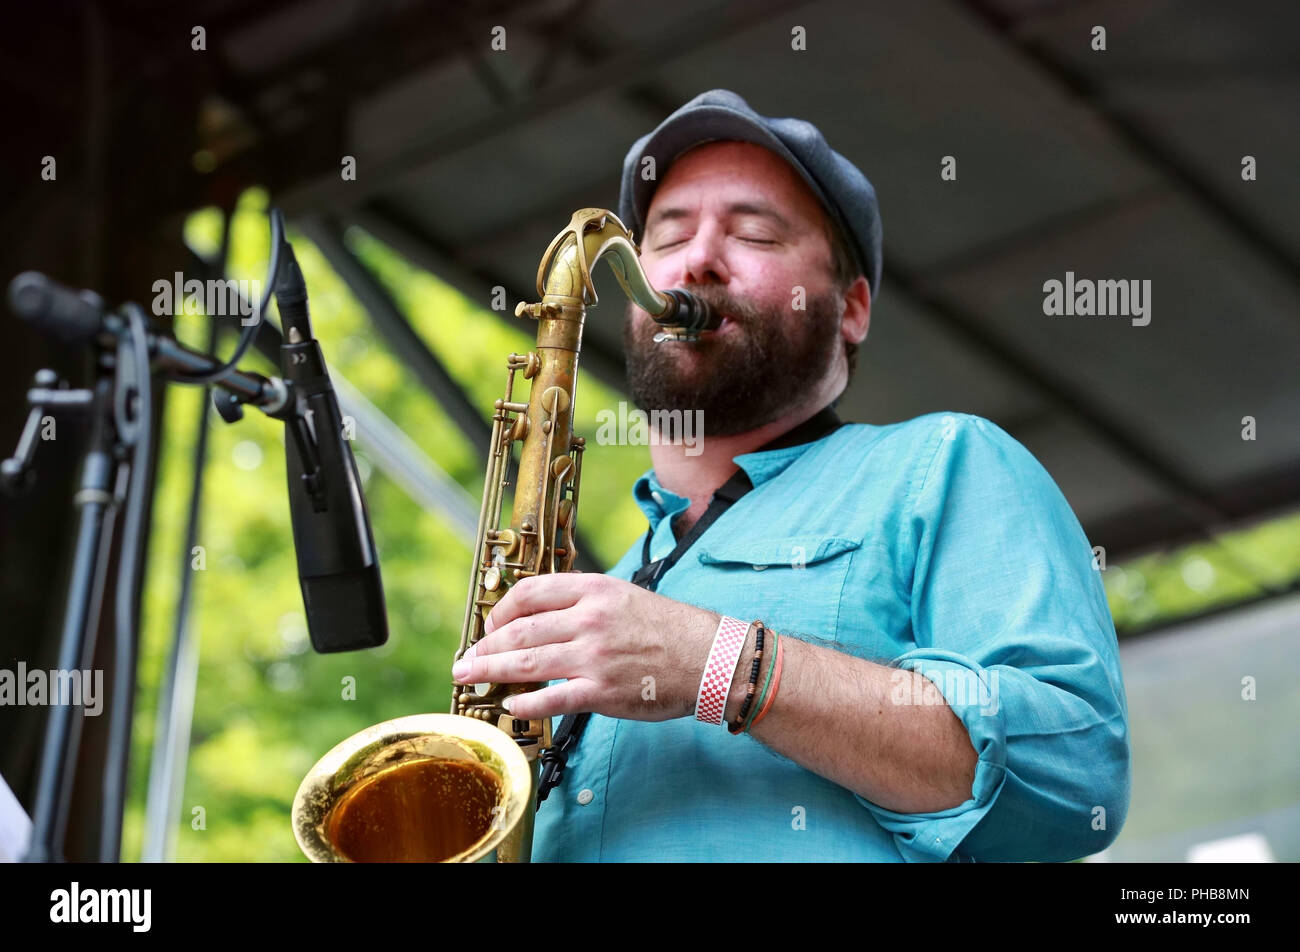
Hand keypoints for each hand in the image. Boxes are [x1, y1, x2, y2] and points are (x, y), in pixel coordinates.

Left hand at [450, 574, 719, 721]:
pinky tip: (511, 706)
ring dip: (491, 671)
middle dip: (485, 646)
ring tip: (470, 678)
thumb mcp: (624, 596)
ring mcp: (593, 656)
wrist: (708, 659)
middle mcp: (589, 619)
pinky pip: (550, 698)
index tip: (492, 624)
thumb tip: (542, 617)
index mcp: (594, 590)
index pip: (531, 592)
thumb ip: (584, 603)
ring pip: (526, 662)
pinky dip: (525, 703)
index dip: (502, 610)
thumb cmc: (669, 629)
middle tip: (467, 659)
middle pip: (520, 630)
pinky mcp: (600, 690)